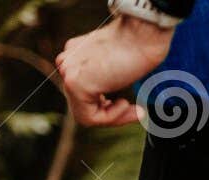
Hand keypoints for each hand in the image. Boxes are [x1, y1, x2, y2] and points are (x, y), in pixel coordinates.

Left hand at [56, 16, 174, 127]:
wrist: (141, 35)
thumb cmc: (138, 46)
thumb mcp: (116, 64)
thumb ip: (105, 77)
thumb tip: (106, 101)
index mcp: (75, 55)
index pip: (84, 93)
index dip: (107, 106)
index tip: (130, 106)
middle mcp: (67, 62)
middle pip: (83, 105)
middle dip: (110, 113)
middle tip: (136, 111)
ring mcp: (67, 72)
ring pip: (84, 114)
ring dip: (113, 117)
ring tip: (132, 108)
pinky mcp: (74, 83)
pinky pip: (89, 117)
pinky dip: (110, 117)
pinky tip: (125, 103)